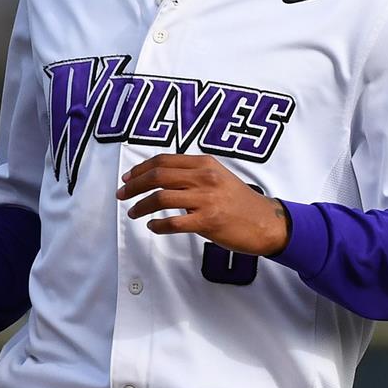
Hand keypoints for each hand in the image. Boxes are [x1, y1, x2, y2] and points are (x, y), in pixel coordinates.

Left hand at [117, 154, 289, 255]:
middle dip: (133, 186)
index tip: (127, 178)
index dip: (140, 169)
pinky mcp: (208, 221)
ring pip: (161, 198)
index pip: (163, 161)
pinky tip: (153, 227)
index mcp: (205, 164)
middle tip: (122, 195)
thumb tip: (159, 177)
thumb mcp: (219, 177)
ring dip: (140, 206)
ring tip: (134, 213)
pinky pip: (173, 223)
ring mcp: (207, 199)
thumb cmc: (240, 201)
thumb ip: (193, 174)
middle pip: (157, 176)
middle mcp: (205, 177)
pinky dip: (157, 226)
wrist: (266, 222)